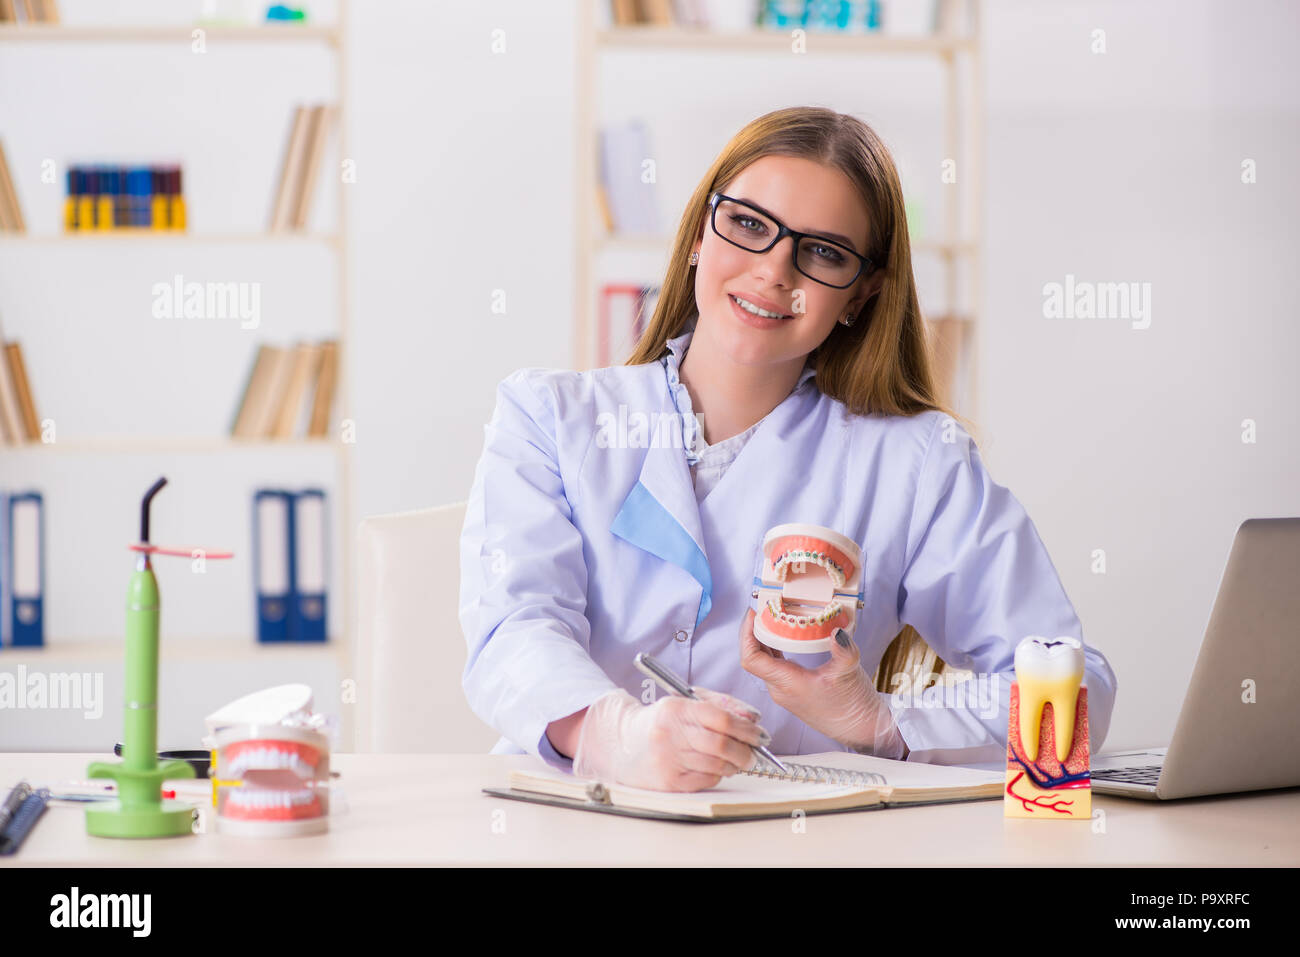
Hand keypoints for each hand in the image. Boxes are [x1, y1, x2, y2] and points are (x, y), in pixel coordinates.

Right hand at [572, 686, 770, 791]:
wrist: (622, 744)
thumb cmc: (661, 722)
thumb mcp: (685, 702)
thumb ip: (721, 704)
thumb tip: (752, 718)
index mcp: (675, 709)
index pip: (721, 719)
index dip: (746, 728)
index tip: (759, 735)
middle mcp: (669, 734)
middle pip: (722, 745)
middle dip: (746, 751)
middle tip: (753, 753)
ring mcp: (668, 760)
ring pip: (717, 765)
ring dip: (735, 765)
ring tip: (737, 761)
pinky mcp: (669, 782)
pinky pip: (707, 780)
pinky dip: (718, 775)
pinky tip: (716, 768)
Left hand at [738, 607, 908, 758]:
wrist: (861, 729)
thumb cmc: (854, 705)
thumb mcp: (849, 672)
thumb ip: (842, 648)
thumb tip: (836, 629)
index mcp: (787, 684)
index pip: (751, 659)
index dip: (746, 635)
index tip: (753, 613)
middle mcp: (780, 688)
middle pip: (754, 657)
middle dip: (753, 631)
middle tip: (762, 607)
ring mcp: (785, 690)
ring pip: (763, 661)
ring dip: (762, 638)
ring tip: (769, 615)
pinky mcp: (793, 689)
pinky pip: (775, 665)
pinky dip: (774, 647)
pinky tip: (781, 633)